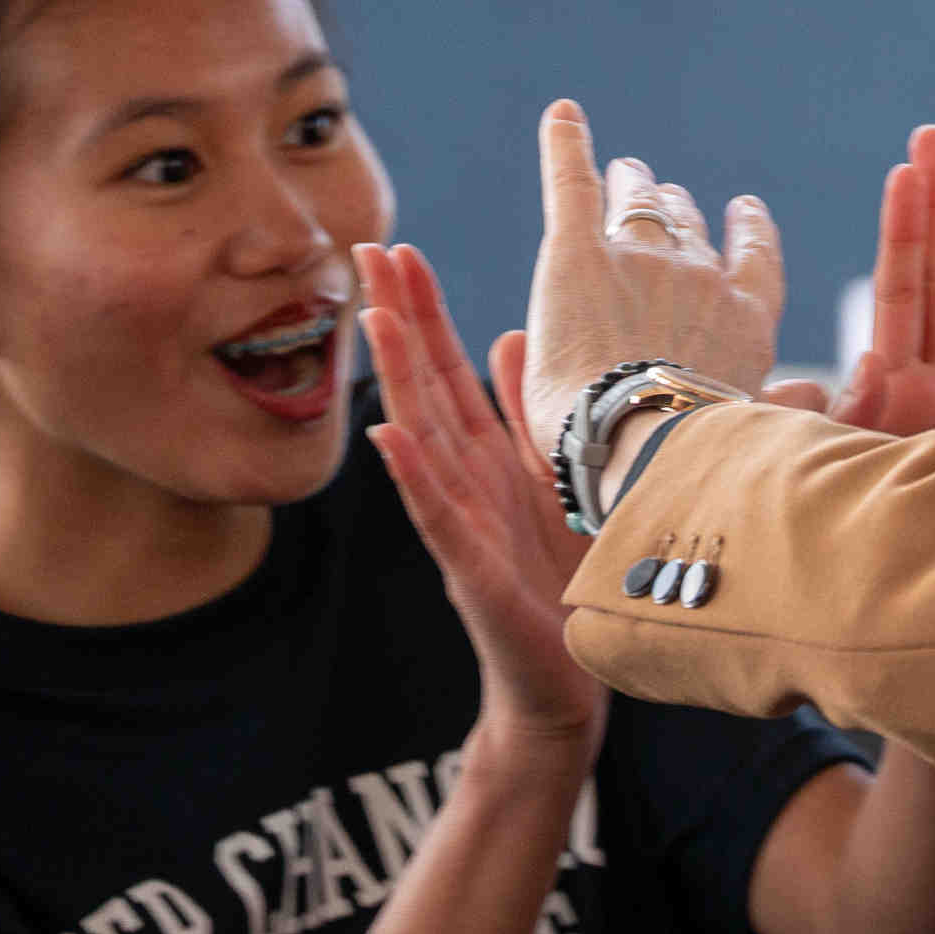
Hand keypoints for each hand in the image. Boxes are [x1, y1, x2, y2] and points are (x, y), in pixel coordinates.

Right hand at [356, 244, 606, 751]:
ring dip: (398, 380)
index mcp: (493, 462)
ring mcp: (465, 528)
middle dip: (400, 322)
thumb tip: (512, 336)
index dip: (425, 312)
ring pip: (423, 442)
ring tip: (374, 318)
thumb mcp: (555, 485)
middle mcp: (469, 485)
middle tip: (367, 252)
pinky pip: (439, 519)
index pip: (451, 372)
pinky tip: (387, 437)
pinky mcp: (473, 574)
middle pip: (426, 390)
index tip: (398, 249)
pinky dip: (413, 478)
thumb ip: (529, 417)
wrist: (568, 684)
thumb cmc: (562, 586)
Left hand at [521, 100, 783, 455]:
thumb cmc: (692, 455)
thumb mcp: (753, 429)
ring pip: (640, 206)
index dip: (750, 232)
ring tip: (628, 170)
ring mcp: (642, 262)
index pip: (754, 261)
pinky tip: (562, 114)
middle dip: (680, 208)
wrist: (638, 441)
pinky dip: (567, 145)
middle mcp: (703, 281)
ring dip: (634, 184)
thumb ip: (779, 404)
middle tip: (664, 190)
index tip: (746, 210)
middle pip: (691, 230)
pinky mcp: (577, 256)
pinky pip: (574, 186)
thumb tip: (816, 394)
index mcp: (745, 325)